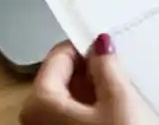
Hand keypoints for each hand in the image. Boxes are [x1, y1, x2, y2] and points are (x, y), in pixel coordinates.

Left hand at [20, 34, 137, 124]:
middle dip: (93, 69)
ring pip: (71, 97)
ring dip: (96, 89)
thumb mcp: (118, 102)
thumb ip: (107, 67)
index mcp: (39, 101)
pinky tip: (117, 110)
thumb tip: (100, 45)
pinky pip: (75, 114)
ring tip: (124, 90)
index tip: (108, 41)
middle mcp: (35, 117)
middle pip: (64, 76)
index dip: (86, 44)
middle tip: (121, 65)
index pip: (60, 54)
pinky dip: (94, 107)